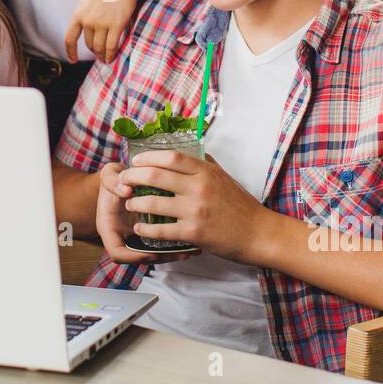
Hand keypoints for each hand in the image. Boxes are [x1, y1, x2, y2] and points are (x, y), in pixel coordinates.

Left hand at [64, 0, 142, 62]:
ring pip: (100, 48)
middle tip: (98, 54)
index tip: (73, 59)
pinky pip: (111, 46)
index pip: (69, 38)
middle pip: (89, 44)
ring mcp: (102, 24)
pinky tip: (111, 57)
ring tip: (105, 58)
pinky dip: (111, 55)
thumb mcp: (88, 0)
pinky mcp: (116, 25)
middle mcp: (88, 21)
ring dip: (102, 55)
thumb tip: (87, 29)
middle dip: (93, 51)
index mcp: (78, 14)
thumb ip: (86, 14)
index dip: (70, 51)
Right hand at [95, 163, 199, 265]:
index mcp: (109, 227)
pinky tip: (192, 242)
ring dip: (172, 255)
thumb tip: (127, 190)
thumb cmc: (115, 179)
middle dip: (161, 258)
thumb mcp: (110, 175)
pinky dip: (175, 245)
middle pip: (140, 259)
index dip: (134, 256)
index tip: (152, 252)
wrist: (118, 181)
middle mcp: (122, 236)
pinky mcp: (148, 233)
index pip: (117, 252)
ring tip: (191, 250)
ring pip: (153, 255)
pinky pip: (160, 245)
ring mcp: (136, 236)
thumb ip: (113, 182)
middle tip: (181, 253)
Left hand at [121, 150, 265, 263]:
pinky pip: (161, 230)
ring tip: (129, 204)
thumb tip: (186, 149)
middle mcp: (199, 188)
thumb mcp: (223, 177)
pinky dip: (146, 228)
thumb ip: (203, 164)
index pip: (171, 157)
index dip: (148, 157)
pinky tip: (140, 227)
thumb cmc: (241, 205)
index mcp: (205, 171)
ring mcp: (196, 211)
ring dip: (135, 203)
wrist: (258, 233)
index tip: (135, 161)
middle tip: (123, 181)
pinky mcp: (194, 233)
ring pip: (153, 202)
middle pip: (155, 175)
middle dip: (132, 177)